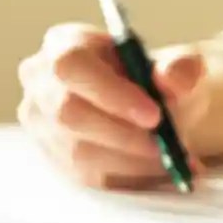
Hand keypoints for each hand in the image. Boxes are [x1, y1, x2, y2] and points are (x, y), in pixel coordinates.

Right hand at [18, 23, 209, 188]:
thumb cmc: (159, 82)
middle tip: (167, 146)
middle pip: (68, 114)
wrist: (156, 110)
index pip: (72, 66)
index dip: (111, 93)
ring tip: (173, 159)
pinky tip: (160, 171)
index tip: (154, 116)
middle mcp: (41, 83)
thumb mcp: (178, 68)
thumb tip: (171, 79)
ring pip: (79, 152)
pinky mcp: (54, 159)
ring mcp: (42, 124)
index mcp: (64, 45)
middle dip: (124, 135)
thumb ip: (180, 69)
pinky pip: (87, 176)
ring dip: (132, 161)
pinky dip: (130, 177)